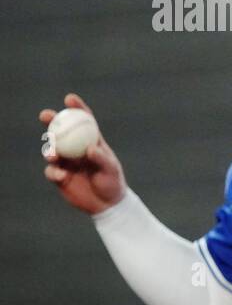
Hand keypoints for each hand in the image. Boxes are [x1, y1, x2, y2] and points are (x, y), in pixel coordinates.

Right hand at [39, 94, 126, 215]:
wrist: (106, 205)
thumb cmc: (112, 183)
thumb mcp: (111, 170)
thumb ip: (101, 158)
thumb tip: (90, 148)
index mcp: (92, 142)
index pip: (84, 122)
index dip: (77, 108)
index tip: (69, 99)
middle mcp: (77, 149)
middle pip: (62, 132)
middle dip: (52, 121)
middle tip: (46, 115)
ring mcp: (67, 162)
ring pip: (52, 150)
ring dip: (50, 149)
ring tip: (54, 155)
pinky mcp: (59, 176)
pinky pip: (51, 171)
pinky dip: (54, 172)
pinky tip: (62, 176)